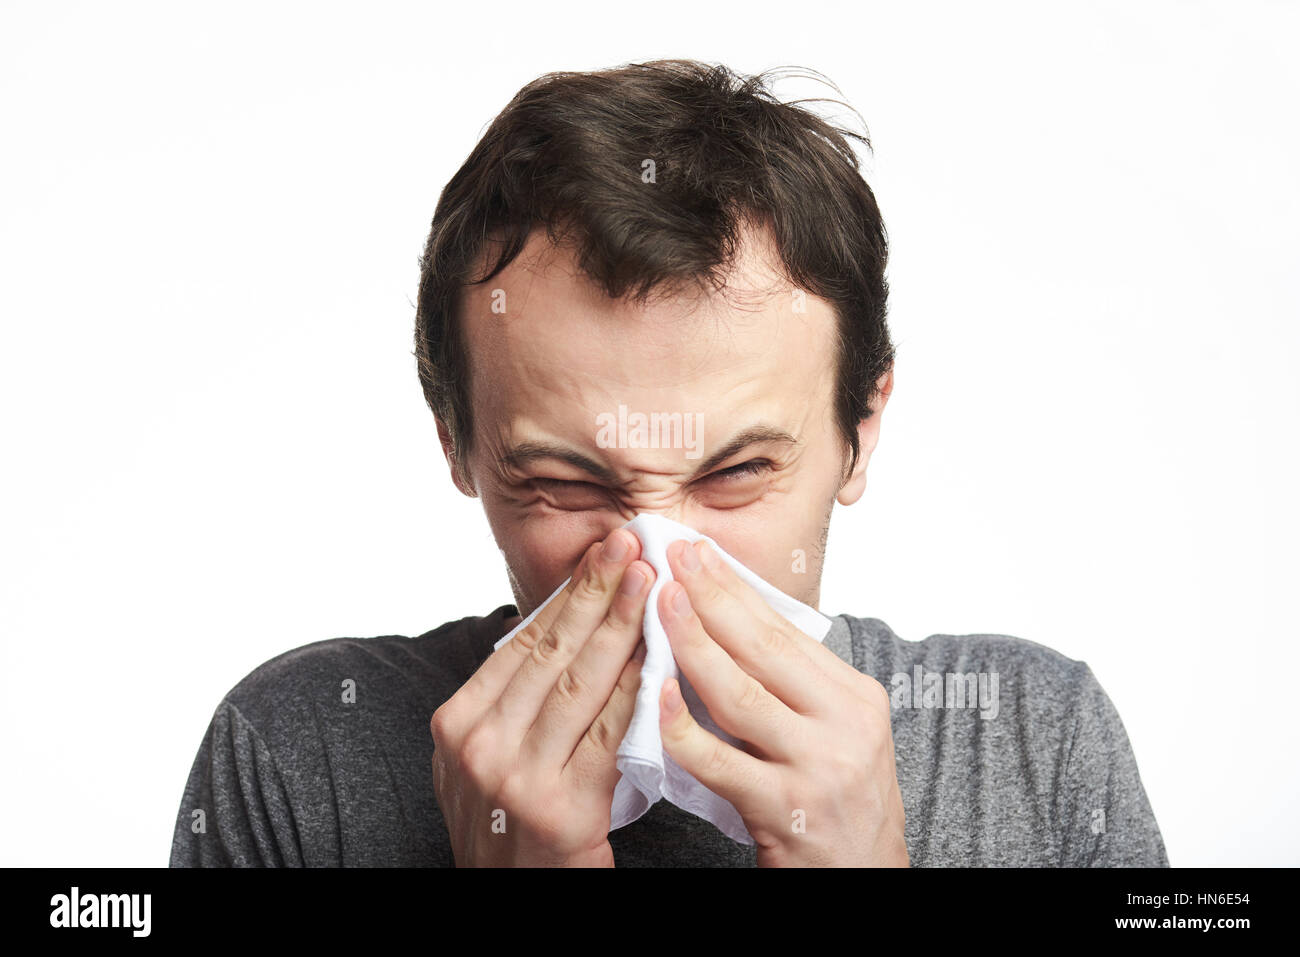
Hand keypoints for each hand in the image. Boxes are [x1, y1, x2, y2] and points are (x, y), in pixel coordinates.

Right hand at [430, 528, 654, 865]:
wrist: (509, 902)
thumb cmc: (513, 823)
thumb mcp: (490, 756)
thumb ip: (517, 699)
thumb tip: (572, 624)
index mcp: (456, 723)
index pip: (521, 643)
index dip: (567, 594)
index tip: (601, 552)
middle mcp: (476, 745)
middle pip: (549, 652)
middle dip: (595, 591)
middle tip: (630, 543)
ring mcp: (513, 777)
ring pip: (579, 684)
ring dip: (621, 625)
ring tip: (650, 579)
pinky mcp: (558, 809)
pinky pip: (608, 733)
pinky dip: (637, 688)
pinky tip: (660, 653)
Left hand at [656, 538, 908, 866]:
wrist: (864, 879)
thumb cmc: (837, 802)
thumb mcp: (834, 731)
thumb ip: (792, 684)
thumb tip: (727, 621)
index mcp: (855, 696)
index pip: (785, 630)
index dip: (735, 589)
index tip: (697, 552)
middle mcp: (844, 726)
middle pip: (764, 649)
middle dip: (712, 598)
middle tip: (672, 560)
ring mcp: (817, 767)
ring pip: (741, 696)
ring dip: (694, 646)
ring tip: (659, 606)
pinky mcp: (786, 812)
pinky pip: (721, 763)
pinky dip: (683, 728)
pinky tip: (656, 696)